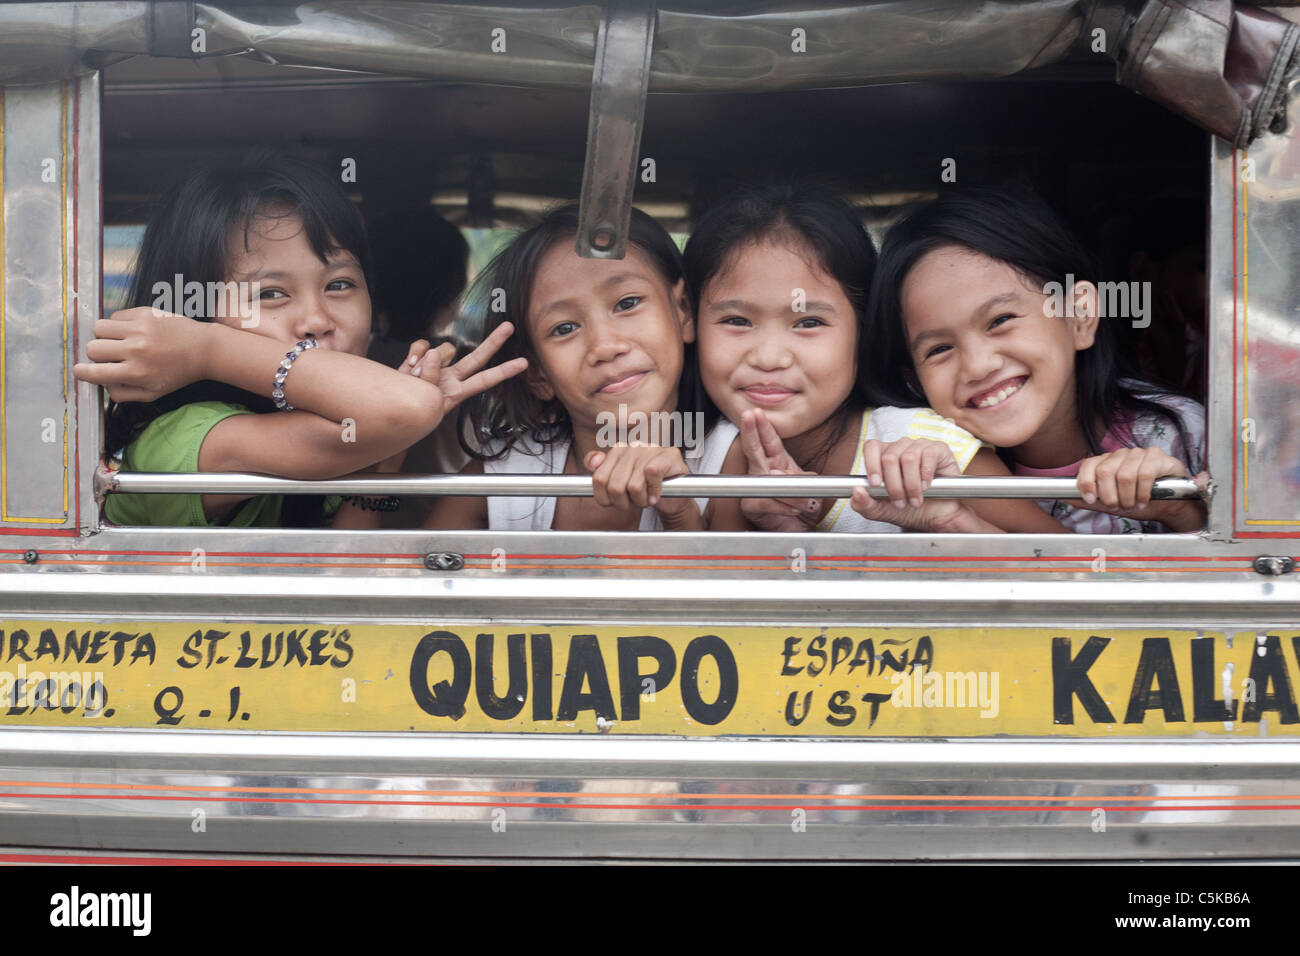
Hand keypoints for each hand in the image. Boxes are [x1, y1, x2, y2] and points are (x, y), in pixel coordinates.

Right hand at [72, 307, 208, 402]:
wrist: (203, 349)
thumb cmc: (177, 374)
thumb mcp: (153, 392)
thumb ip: (123, 394)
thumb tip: (101, 386)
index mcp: (137, 373)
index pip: (95, 372)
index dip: (82, 372)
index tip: (79, 370)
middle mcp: (136, 350)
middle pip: (92, 347)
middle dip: (95, 354)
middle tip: (109, 356)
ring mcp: (140, 329)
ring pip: (99, 327)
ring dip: (103, 336)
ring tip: (118, 342)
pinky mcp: (144, 313)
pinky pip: (115, 315)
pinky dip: (118, 324)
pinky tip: (131, 331)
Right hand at [408, 322, 528, 415]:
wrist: (389, 407)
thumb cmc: (410, 413)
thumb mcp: (424, 403)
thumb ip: (430, 378)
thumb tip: (433, 353)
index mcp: (457, 392)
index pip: (485, 380)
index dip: (504, 371)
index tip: (523, 363)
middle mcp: (451, 377)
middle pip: (477, 357)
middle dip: (494, 342)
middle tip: (510, 327)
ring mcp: (436, 366)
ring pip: (444, 349)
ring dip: (429, 362)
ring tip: (416, 379)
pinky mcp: (421, 358)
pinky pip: (423, 346)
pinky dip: (415, 354)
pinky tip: (408, 367)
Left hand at [584, 443, 700, 528]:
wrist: (677, 491)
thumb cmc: (647, 486)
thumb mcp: (620, 481)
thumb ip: (601, 472)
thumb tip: (592, 463)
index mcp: (617, 451)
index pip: (599, 478)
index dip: (605, 498)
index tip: (613, 502)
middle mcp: (632, 448)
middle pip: (615, 486)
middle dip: (623, 503)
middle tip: (633, 503)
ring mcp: (650, 450)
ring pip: (634, 485)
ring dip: (640, 500)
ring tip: (645, 499)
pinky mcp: (668, 456)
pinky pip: (652, 475)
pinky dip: (654, 492)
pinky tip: (655, 496)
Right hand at [737, 409, 822, 531]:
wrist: (799, 531)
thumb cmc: (802, 508)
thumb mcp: (809, 490)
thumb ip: (803, 481)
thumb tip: (803, 477)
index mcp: (777, 462)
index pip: (770, 442)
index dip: (764, 428)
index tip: (757, 413)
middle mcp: (763, 472)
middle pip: (754, 450)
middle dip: (751, 432)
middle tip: (748, 416)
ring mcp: (754, 488)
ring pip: (767, 480)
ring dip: (791, 492)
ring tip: (809, 503)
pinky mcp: (751, 505)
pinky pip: (766, 502)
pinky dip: (784, 506)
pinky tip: (794, 510)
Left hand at [851, 437, 992, 531]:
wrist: (935, 516)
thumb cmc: (909, 508)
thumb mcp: (881, 511)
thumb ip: (864, 504)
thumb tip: (856, 492)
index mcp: (884, 456)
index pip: (872, 447)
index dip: (871, 464)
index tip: (875, 484)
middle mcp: (901, 447)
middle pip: (889, 457)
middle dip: (894, 485)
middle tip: (900, 502)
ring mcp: (920, 446)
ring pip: (908, 458)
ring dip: (911, 485)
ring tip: (914, 499)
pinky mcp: (938, 450)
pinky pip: (928, 456)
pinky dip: (925, 476)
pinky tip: (926, 487)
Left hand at [1071, 448, 1206, 529]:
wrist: (1168, 504)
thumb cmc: (1139, 500)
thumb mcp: (1112, 504)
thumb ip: (1091, 500)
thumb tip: (1067, 497)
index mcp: (1107, 462)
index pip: (1089, 464)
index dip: (1086, 482)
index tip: (1090, 499)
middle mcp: (1121, 454)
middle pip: (1105, 471)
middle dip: (1109, 495)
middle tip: (1117, 506)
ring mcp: (1139, 453)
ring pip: (1124, 475)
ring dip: (1127, 496)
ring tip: (1132, 504)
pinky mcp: (1157, 457)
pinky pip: (1145, 474)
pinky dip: (1142, 493)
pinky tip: (1144, 500)